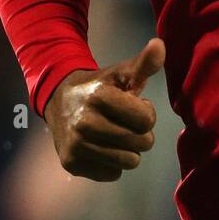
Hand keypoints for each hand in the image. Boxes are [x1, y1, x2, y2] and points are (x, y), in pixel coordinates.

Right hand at [44, 38, 165, 181]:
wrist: (58, 101)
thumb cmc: (98, 87)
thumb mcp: (119, 73)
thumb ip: (143, 64)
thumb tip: (160, 45)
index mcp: (99, 97)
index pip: (147, 120)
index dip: (145, 113)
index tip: (132, 105)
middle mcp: (85, 123)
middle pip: (142, 143)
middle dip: (140, 133)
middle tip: (124, 122)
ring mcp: (76, 146)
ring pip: (130, 162)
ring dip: (128, 150)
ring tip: (115, 134)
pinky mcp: (71, 164)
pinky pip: (113, 174)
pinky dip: (112, 164)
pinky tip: (101, 146)